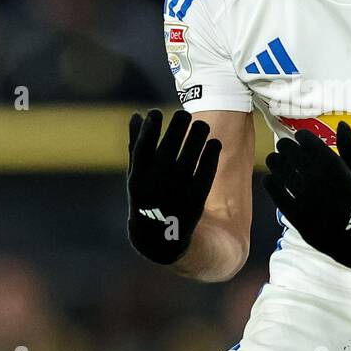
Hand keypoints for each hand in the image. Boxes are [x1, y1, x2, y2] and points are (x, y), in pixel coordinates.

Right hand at [126, 109, 221, 264]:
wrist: (159, 238)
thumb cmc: (147, 197)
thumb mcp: (136, 175)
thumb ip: (136, 146)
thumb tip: (136, 115)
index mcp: (137, 179)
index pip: (143, 146)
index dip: (150, 127)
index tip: (155, 112)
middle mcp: (155, 186)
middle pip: (168, 149)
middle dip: (176, 128)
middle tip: (183, 114)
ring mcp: (175, 194)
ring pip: (189, 159)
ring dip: (196, 138)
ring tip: (202, 125)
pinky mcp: (195, 202)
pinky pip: (205, 175)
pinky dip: (210, 157)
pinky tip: (215, 143)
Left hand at [264, 121, 350, 271]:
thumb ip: (350, 149)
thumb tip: (342, 123)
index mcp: (339, 172)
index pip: (312, 145)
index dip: (303, 137)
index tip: (300, 137)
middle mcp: (322, 185)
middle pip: (294, 156)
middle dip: (286, 147)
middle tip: (284, 146)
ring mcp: (309, 202)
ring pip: (283, 173)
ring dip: (276, 163)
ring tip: (275, 160)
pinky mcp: (298, 218)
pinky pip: (278, 195)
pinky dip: (271, 184)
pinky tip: (271, 179)